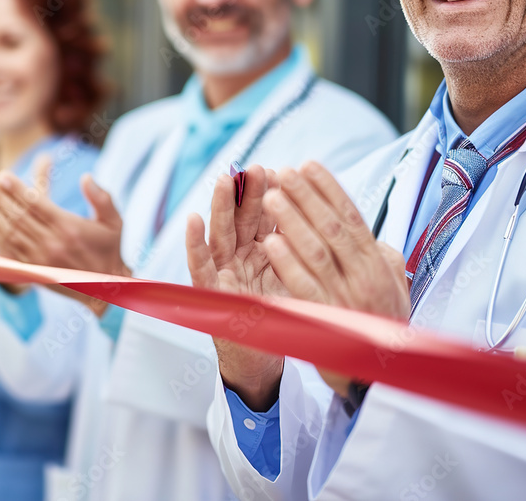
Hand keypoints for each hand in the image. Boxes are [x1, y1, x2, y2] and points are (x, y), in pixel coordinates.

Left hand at [0, 164, 128, 277]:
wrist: (106, 287)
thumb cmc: (109, 249)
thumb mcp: (114, 221)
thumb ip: (101, 198)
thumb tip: (86, 177)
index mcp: (69, 227)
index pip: (36, 204)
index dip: (17, 189)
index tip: (2, 175)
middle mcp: (52, 243)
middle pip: (18, 216)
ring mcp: (40, 258)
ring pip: (10, 232)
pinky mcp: (34, 270)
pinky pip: (10, 251)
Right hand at [186, 164, 286, 410]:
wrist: (262, 357)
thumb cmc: (282, 316)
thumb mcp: (298, 279)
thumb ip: (305, 251)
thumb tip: (334, 220)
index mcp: (265, 249)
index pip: (271, 216)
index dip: (277, 194)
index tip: (286, 172)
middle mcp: (241, 255)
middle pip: (245, 217)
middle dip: (250, 192)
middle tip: (257, 167)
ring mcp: (222, 271)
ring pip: (221, 233)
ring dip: (220, 206)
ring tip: (223, 180)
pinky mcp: (208, 291)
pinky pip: (200, 266)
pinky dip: (194, 243)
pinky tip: (192, 220)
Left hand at [261, 161, 408, 395]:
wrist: (382, 375)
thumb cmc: (384, 324)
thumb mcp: (392, 284)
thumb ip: (379, 255)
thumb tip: (368, 231)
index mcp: (376, 263)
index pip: (352, 216)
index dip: (328, 188)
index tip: (308, 165)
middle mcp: (363, 276)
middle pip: (332, 227)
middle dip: (306, 196)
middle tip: (283, 172)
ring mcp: (346, 297)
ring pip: (317, 251)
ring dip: (293, 221)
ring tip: (272, 196)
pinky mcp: (327, 319)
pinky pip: (304, 287)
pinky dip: (288, 263)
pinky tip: (270, 242)